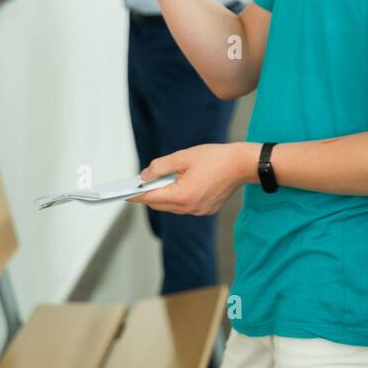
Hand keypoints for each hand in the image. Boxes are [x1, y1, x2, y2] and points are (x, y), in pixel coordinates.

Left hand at [129, 142, 256, 214]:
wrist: (244, 164)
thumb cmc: (216, 158)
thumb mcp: (183, 156)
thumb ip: (160, 166)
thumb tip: (145, 176)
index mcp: (182, 195)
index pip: (151, 198)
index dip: (136, 194)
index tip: (124, 192)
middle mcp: (190, 207)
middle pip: (160, 205)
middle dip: (150, 194)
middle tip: (141, 183)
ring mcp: (200, 210)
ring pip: (173, 207)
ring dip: (165, 196)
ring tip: (162, 181)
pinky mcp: (207, 209)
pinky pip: (186, 207)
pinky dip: (179, 197)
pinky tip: (181, 185)